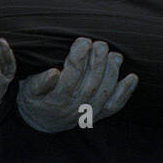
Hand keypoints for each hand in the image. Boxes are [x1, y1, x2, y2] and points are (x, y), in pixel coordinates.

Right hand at [16, 38, 137, 132]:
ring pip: (104, 92)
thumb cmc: (35, 98)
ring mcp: (88, 113)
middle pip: (91, 83)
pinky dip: (125, 92)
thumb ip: (40, 82)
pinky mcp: (99, 114)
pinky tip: (132, 77)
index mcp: (56, 100)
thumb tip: (54, 73)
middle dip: (98, 61)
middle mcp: (74, 109)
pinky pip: (114, 105)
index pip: (71, 76)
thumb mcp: (29, 89)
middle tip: (100, 44)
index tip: (83, 41)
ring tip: (114, 55)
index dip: (79, 58)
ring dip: (112, 72)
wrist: (43, 120)